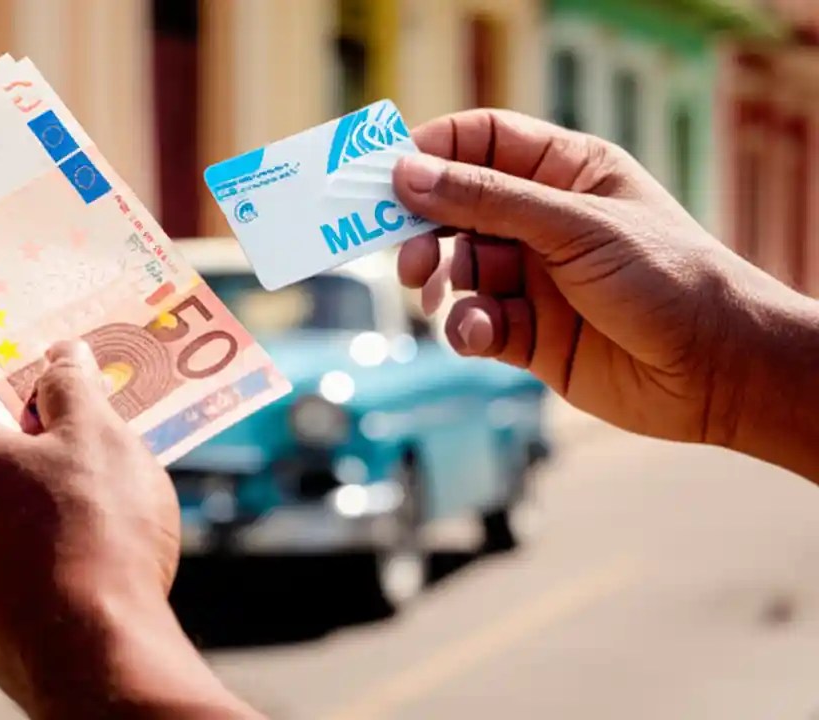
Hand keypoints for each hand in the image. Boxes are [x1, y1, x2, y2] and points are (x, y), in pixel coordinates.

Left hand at [0, 341, 258, 717]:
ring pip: (1, 519)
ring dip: (48, 511)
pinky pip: (11, 571)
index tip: (76, 404)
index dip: (32, 399)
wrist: (93, 656)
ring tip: (111, 519)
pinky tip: (95, 569)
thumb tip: (64, 356)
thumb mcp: (96, 433)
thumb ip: (74, 387)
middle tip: (104, 456)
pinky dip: (47, 562)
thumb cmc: (90, 530)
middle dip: (44, 456)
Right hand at [394, 109, 803, 453]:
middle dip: (423, 229)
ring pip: (458, 269)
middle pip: (455, 208)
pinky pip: (473, 321)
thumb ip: (486, 200)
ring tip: (436, 298)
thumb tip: (406, 174)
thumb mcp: (573, 226)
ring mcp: (533, 278)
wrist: (716, 370)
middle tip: (406, 256)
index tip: (388, 178)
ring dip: (441, 283)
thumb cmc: (665, 277)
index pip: (480, 142)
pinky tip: (478, 334)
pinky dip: (465, 327)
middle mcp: (542, 221)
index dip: (432, 153)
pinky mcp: (527, 334)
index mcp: (563, 172)